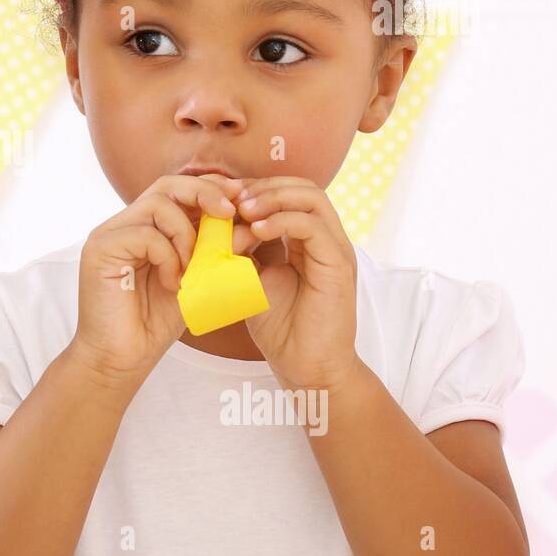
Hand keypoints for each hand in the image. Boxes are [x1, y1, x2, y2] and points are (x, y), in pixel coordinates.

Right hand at [69, 173, 245, 385]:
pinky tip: (172, 283)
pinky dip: (169, 256)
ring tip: (192, 269)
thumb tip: (248, 226)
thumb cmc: (155, 323)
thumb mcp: (196, 281)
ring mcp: (109, 234)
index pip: (178, 189)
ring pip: (158, 205)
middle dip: (204, 193)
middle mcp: (124, 224)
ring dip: (187, 235)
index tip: (240, 201)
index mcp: (145, 226)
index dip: (210, 189)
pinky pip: (146, 234)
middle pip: (167, 184)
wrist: (121, 359)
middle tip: (229, 213)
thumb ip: (217, 253)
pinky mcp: (100, 249)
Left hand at [230, 175, 360, 389]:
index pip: (288, 195)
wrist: (306, 368)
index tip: (222, 199)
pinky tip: (257, 229)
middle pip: (302, 187)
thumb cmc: (281, 329)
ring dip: (273, 197)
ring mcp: (336, 250)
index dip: (255, 190)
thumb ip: (242, 252)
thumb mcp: (252, 280)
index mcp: (308, 241)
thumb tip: (217, 226)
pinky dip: (283, 220)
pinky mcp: (339, 265)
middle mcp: (327, 240)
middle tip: (231, 198)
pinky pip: (313, 226)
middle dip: (263, 187)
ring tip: (243, 210)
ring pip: (312, 198)